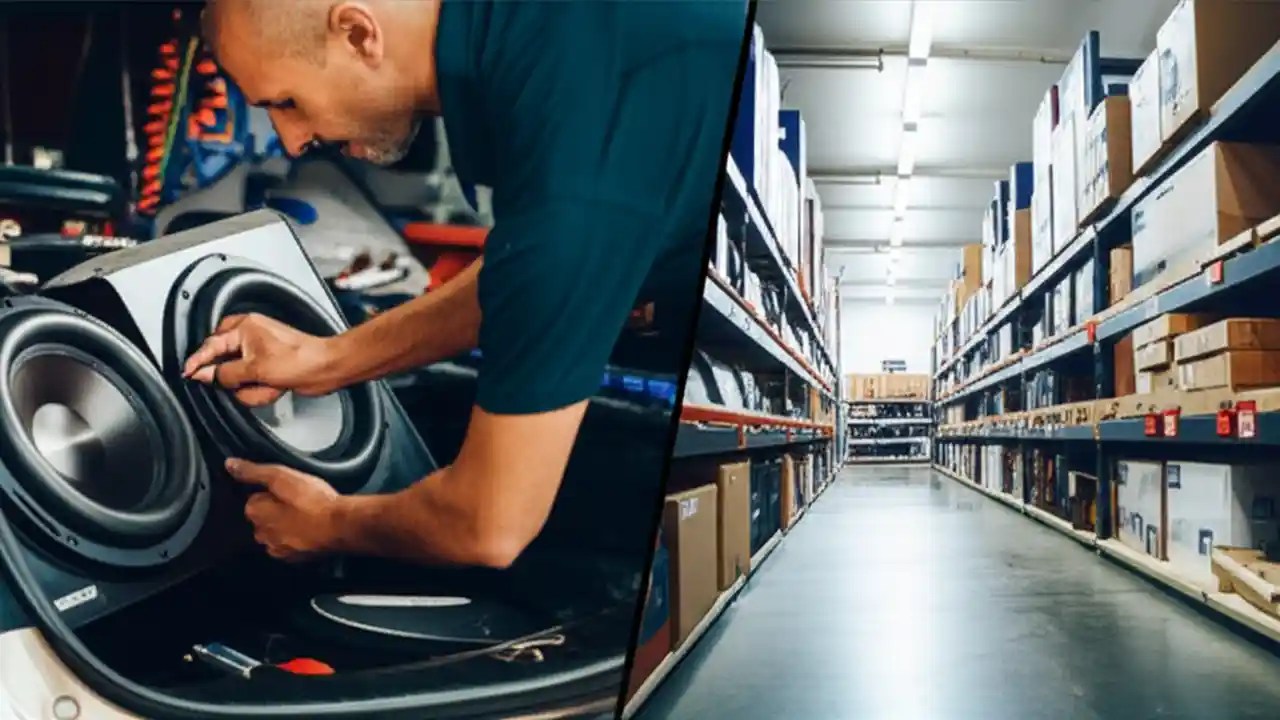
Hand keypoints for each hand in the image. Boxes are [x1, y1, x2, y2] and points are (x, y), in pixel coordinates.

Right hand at [182, 313, 335, 406]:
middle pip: (224, 365)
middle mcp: (250, 337)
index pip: (211, 345)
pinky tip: (276, 388)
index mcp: (244, 327)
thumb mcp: (255, 368)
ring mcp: (259, 354)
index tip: (187, 373)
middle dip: (237, 380)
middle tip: (248, 382)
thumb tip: (204, 375)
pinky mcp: (268, 369)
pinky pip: (253, 386)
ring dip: (253, 388)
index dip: (198, 361)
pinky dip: (262, 391)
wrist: (326, 369)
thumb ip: (225, 373)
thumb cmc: (300, 360)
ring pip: (238, 380)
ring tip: (270, 385)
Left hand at [225, 458, 342, 561]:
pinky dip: (298, 538)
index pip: (254, 499)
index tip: (287, 489)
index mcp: (256, 514)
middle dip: (276, 511)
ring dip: (287, 525)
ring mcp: (279, 550)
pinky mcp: (297, 559)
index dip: (271, 492)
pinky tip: (312, 529)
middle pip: (265, 519)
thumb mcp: (282, 476)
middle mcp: (262, 536)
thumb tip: (229, 465)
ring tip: (307, 514)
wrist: (341, 526)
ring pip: (278, 533)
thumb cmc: (312, 500)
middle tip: (299, 500)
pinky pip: (291, 545)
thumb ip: (254, 472)